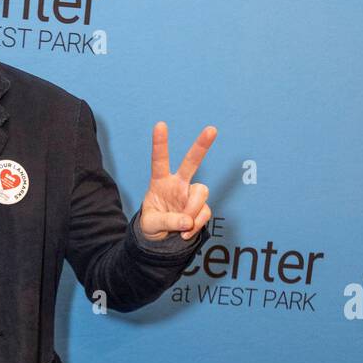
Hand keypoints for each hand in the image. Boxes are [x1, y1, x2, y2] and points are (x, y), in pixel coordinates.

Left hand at [140, 122, 216, 240]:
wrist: (161, 238)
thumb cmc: (152, 225)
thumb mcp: (151, 225)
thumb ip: (167, 222)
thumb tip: (188, 221)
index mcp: (160, 182)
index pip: (159, 160)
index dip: (160, 144)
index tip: (160, 125)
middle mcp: (178, 184)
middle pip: (191, 162)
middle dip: (201, 146)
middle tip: (212, 129)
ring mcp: (190, 194)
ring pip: (201, 193)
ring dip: (193, 210)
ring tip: (182, 225)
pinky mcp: (201, 207)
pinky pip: (205, 213)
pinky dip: (196, 225)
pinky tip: (185, 233)